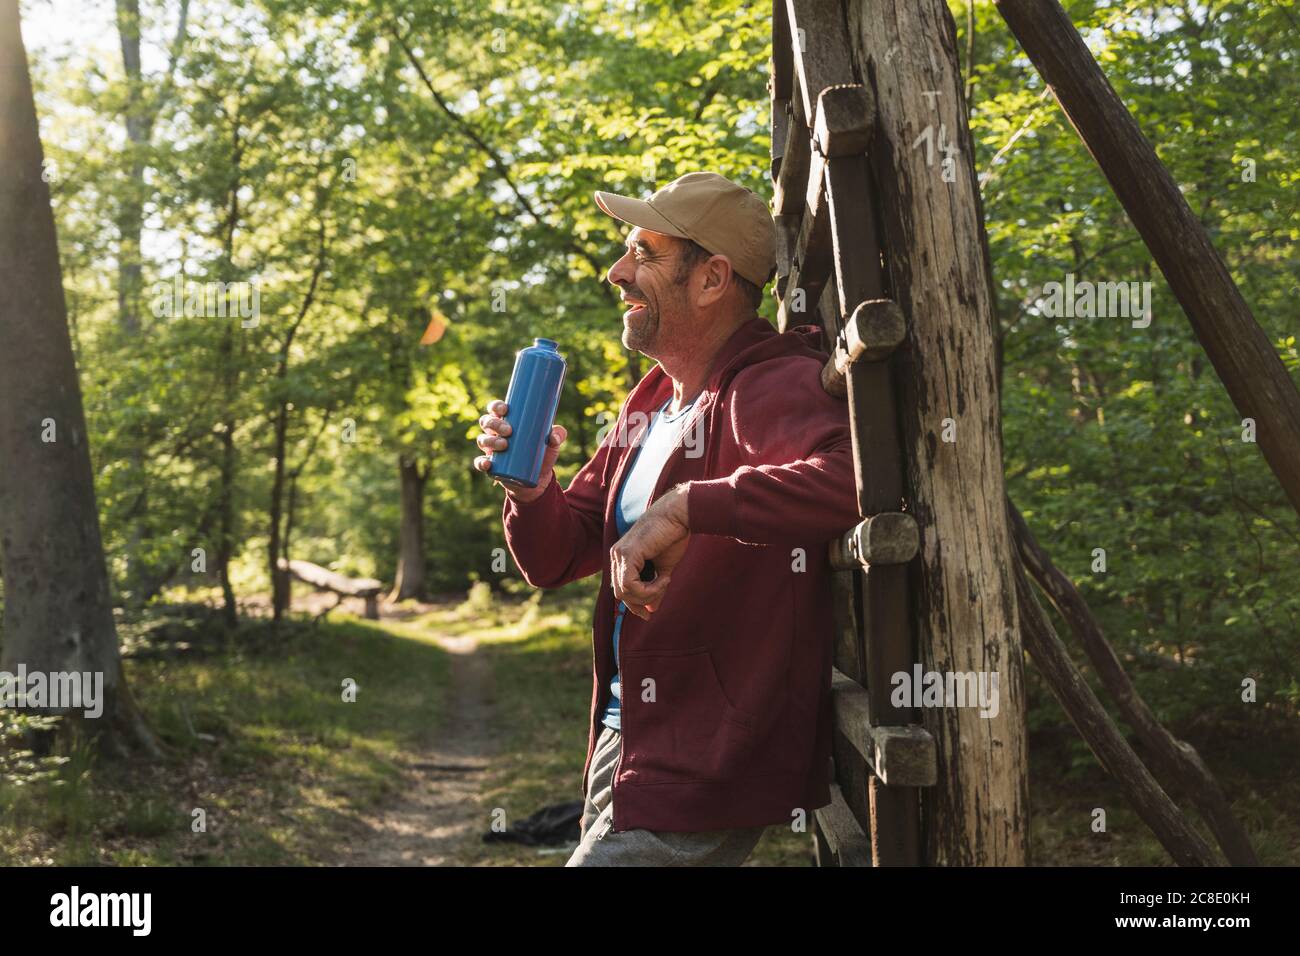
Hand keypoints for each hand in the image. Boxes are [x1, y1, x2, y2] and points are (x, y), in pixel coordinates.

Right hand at [472, 399, 566, 503]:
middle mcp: (495, 433)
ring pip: (482, 440)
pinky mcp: (490, 466)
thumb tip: (553, 436)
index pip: (495, 409)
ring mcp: (491, 449)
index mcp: (506, 422)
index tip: (505, 409)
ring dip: (490, 441)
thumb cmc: (542, 454)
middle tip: (509, 431)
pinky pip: (479, 463)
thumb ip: (558, 435)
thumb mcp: (552, 444)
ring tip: (505, 445)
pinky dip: (481, 463)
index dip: (496, 406)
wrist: (539, 479)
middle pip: (486, 422)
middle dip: (495, 424)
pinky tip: (488, 463)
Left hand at [610, 485, 690, 620]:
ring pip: (624, 592)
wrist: (679, 515)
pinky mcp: (627, 554)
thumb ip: (654, 589)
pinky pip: (630, 585)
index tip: (648, 614)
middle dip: (640, 602)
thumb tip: (650, 610)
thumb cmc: (673, 537)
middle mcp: (616, 555)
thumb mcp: (663, 569)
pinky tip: (663, 579)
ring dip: (647, 594)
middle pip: (620, 593)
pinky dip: (648, 589)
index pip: (620, 588)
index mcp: (622, 557)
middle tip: (657, 600)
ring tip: (664, 582)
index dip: (634, 604)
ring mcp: (619, 554)